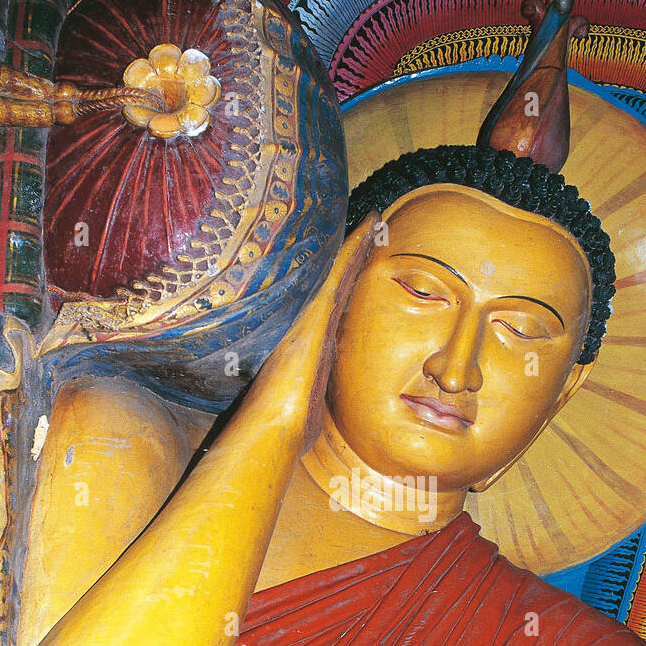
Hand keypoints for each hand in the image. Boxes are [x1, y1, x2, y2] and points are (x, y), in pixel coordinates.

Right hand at [238, 213, 376, 450]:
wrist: (273, 423)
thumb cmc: (288, 424)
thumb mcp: (307, 407)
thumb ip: (313, 400)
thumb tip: (312, 413)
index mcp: (312, 345)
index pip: (333, 308)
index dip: (345, 286)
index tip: (359, 266)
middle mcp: (311, 323)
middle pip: (333, 282)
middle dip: (349, 257)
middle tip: (368, 227)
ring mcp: (313, 315)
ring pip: (338, 271)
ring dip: (354, 246)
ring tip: (371, 220)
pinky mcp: (318, 311)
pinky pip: (342, 270)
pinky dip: (355, 248)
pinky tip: (370, 226)